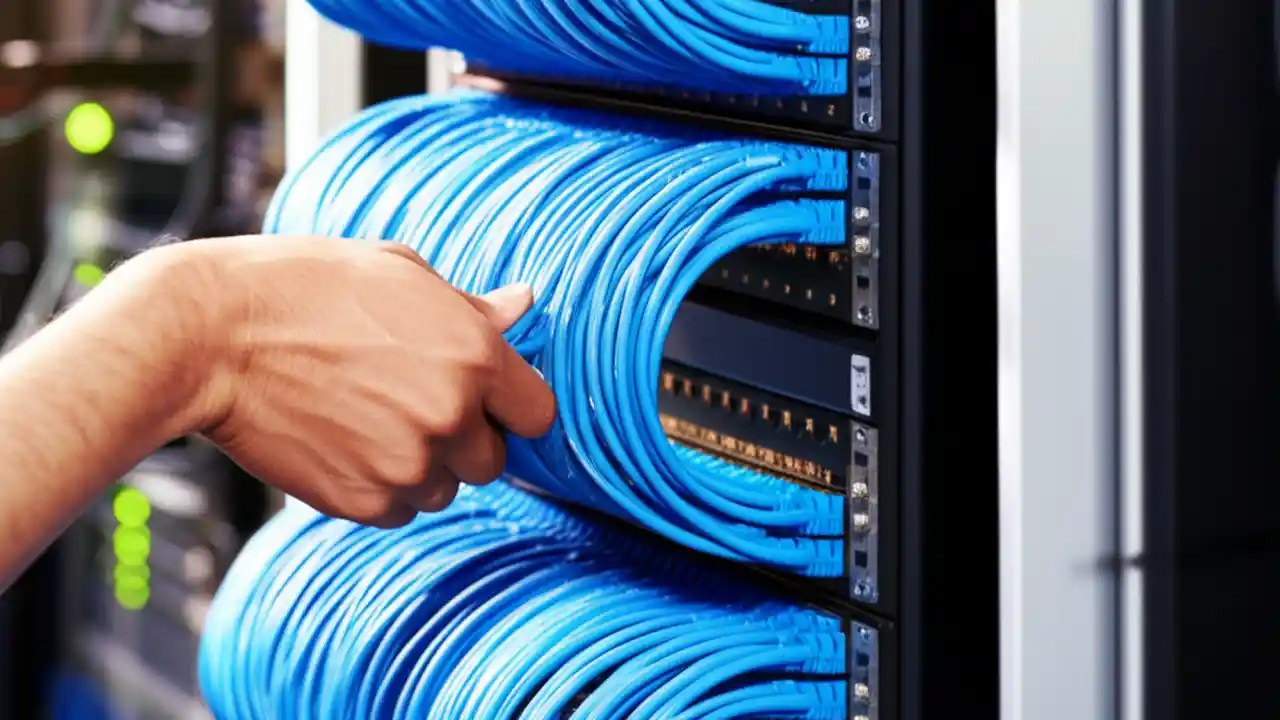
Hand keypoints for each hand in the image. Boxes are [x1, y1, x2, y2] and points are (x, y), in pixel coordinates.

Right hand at [180, 236, 555, 526]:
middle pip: (494, 460)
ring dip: (420, 465)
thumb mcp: (400, 274)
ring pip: (444, 489)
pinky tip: (340, 442)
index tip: (483, 398)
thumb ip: (472, 306)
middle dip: (463, 438)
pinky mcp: (363, 503)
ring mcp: (408, 466)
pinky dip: (379, 487)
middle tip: (407, 401)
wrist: (211, 336)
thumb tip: (525, 304)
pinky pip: (397, 511)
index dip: (512, 407)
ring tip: (364, 416)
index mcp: (476, 358)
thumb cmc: (307, 288)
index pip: (539, 413)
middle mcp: (452, 418)